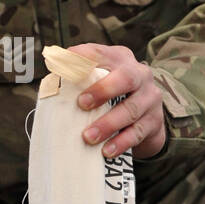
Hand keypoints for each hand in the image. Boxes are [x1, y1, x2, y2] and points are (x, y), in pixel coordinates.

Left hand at [68, 43, 166, 159]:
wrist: (147, 119)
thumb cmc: (114, 96)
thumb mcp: (101, 80)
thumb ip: (80, 78)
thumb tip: (50, 80)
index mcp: (120, 60)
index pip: (101, 53)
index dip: (84, 56)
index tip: (66, 62)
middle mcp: (140, 74)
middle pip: (126, 78)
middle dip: (103, 90)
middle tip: (82, 103)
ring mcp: (149, 98)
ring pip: (130, 110)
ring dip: (108, 124)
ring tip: (88, 137)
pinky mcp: (154, 121)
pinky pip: (137, 133)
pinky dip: (120, 142)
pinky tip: (106, 151)